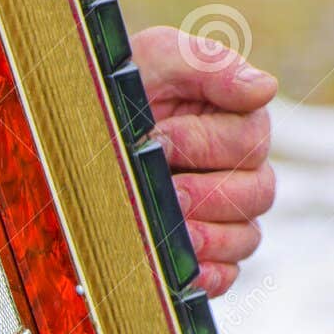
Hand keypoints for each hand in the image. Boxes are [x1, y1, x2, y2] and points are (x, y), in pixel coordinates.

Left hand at [131, 26, 278, 297]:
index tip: (158, 137)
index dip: (203, 143)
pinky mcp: (202, 256)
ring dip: (208, 237)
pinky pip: (226, 276)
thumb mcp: (156, 57)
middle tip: (163, 189)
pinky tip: (180, 269)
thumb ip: (208, 65)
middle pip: (257, 192)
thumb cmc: (119, 87)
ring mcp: (221, 217)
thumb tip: (265, 88)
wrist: (69, 127)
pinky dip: (208, 276)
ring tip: (168, 228)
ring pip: (247, 238)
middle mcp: (236, 171)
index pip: (250, 141)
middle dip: (204, 192)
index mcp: (235, 122)